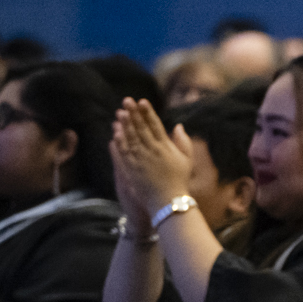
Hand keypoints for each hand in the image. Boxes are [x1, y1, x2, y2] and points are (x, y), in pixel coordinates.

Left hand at [109, 98, 193, 213]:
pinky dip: (120, 141)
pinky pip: (124, 152)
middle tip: (127, 101)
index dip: (148, 113)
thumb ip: (183, 141)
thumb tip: (178, 125)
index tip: (142, 101)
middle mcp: (153, 151)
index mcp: (166, 147)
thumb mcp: (187, 160)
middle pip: (141, 128)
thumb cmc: (179, 180)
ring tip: (120, 112)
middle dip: (134, 114)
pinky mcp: (132, 168)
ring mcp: (141, 159)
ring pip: (131, 138)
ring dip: (125, 124)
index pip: (155, 125)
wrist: (168, 201)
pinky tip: (116, 132)